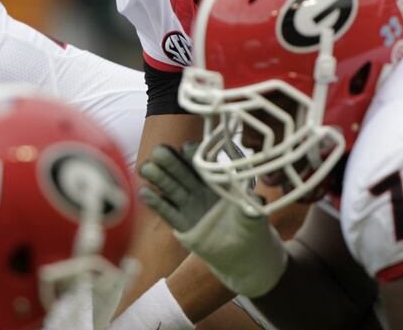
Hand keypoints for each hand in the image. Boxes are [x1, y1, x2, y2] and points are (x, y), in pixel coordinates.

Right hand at [139, 143, 287, 297]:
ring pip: (171, 188)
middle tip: (158, 151)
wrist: (243, 254)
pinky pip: (168, 211)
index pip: (203, 163)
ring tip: (146, 168)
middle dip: (169, 161)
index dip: (194, 154)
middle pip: (182, 171)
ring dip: (158, 177)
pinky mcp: (182, 223)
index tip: (187, 148)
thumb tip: (257, 198)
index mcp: (217, 180)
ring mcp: (189, 205)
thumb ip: (252, 206)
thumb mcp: (254, 215)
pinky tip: (144, 193)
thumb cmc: (249, 227)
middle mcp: (199, 188)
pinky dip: (156, 203)